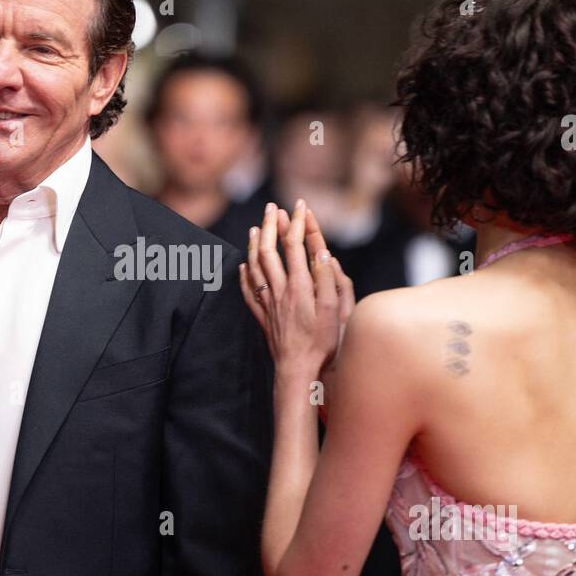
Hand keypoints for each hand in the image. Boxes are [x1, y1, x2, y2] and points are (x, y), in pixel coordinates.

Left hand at [240, 200, 353, 379]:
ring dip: (254, 244)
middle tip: (272, 207)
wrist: (297, 370)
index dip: (297, 222)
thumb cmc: (321, 343)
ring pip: (255, 266)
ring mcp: (268, 303)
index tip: (300, 205)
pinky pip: (248, 290)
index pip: (295, 245)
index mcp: (299, 286)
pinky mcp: (263, 316)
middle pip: (269, 250)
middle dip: (270, 225)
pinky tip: (244, 266)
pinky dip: (245, 274)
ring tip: (254, 229)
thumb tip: (322, 252)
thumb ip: (327, 279)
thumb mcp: (332, 310)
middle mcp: (280, 290)